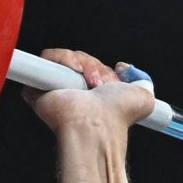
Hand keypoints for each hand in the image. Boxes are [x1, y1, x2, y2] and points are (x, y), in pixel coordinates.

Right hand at [26, 47, 157, 136]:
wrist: (97, 126)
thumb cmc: (117, 118)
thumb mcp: (143, 98)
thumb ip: (142, 81)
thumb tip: (124, 66)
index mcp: (93, 95)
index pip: (94, 67)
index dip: (103, 70)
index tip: (110, 82)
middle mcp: (74, 91)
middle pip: (81, 58)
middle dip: (94, 66)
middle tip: (99, 85)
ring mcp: (56, 89)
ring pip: (66, 57)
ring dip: (81, 63)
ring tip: (87, 83)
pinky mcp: (39, 87)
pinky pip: (47, 58)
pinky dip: (60, 59)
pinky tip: (72, 74)